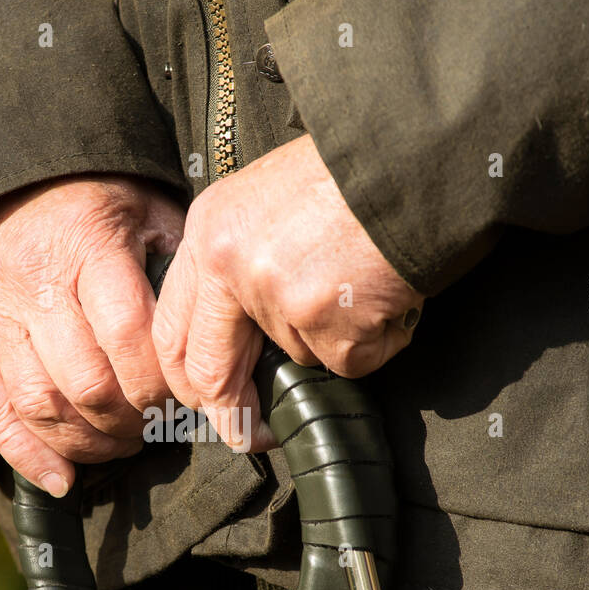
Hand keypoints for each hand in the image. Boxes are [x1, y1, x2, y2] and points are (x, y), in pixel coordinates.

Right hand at [0, 175, 183, 495]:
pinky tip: (62, 479)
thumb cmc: (86, 201)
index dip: (160, 382)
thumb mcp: (143, 208)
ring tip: (119, 445)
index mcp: (86, 246)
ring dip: (88, 443)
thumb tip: (211, 333)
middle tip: (155, 428)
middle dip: (130, 421)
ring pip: (41, 405)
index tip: (183, 398)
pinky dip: (26, 454)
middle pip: (86, 382)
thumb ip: (176, 264)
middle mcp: (34, 285)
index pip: (128, 335)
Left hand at [152, 135, 423, 451]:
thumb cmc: (351, 175)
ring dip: (333, 343)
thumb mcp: (264, 203)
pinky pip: (347, 361)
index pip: (170, 333)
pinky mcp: (329, 323)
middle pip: (210, 372)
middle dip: (231, 415)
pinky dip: (373, 344)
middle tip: (251, 435)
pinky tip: (386, 295)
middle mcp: (230, 265)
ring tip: (361, 286)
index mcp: (207, 233)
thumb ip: (238, 266)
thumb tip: (240, 344)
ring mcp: (278, 297)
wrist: (418, 155)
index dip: (189, 382)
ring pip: (297, 358)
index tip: (210, 405)